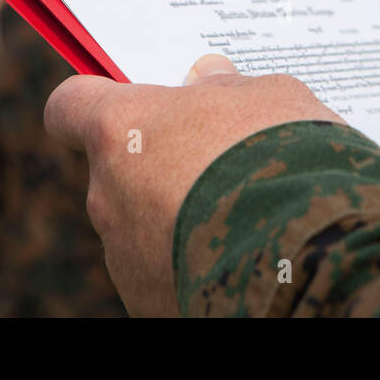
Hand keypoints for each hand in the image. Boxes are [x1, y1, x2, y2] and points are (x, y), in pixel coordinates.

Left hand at [44, 54, 341, 315]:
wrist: (309, 246)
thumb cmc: (283, 153)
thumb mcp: (269, 96)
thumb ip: (226, 87)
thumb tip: (207, 76)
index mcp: (123, 127)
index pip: (69, 107)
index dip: (96, 103)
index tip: (131, 107)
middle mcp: (107, 193)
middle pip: (117, 170)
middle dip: (161, 165)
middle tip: (221, 162)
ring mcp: (124, 256)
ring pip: (142, 225)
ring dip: (180, 217)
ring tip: (245, 216)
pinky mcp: (148, 302)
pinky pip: (164, 273)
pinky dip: (195, 264)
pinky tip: (245, 254)